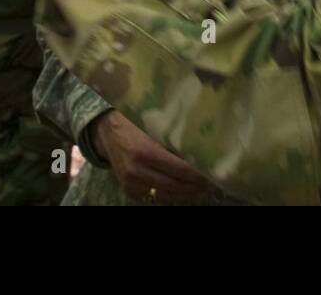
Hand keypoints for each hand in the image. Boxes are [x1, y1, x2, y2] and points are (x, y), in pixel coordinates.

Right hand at [90, 111, 213, 203]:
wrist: (107, 131)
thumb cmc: (135, 123)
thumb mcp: (154, 127)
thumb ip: (173, 141)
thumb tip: (202, 152)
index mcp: (145, 151)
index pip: (181, 170)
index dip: (199, 175)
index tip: (214, 175)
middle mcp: (137, 171)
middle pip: (175, 186)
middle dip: (196, 186)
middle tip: (212, 182)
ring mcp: (131, 184)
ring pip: (167, 196)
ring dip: (185, 193)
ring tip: (200, 186)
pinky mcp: (129, 191)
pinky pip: (155, 198)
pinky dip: (170, 194)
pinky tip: (181, 188)